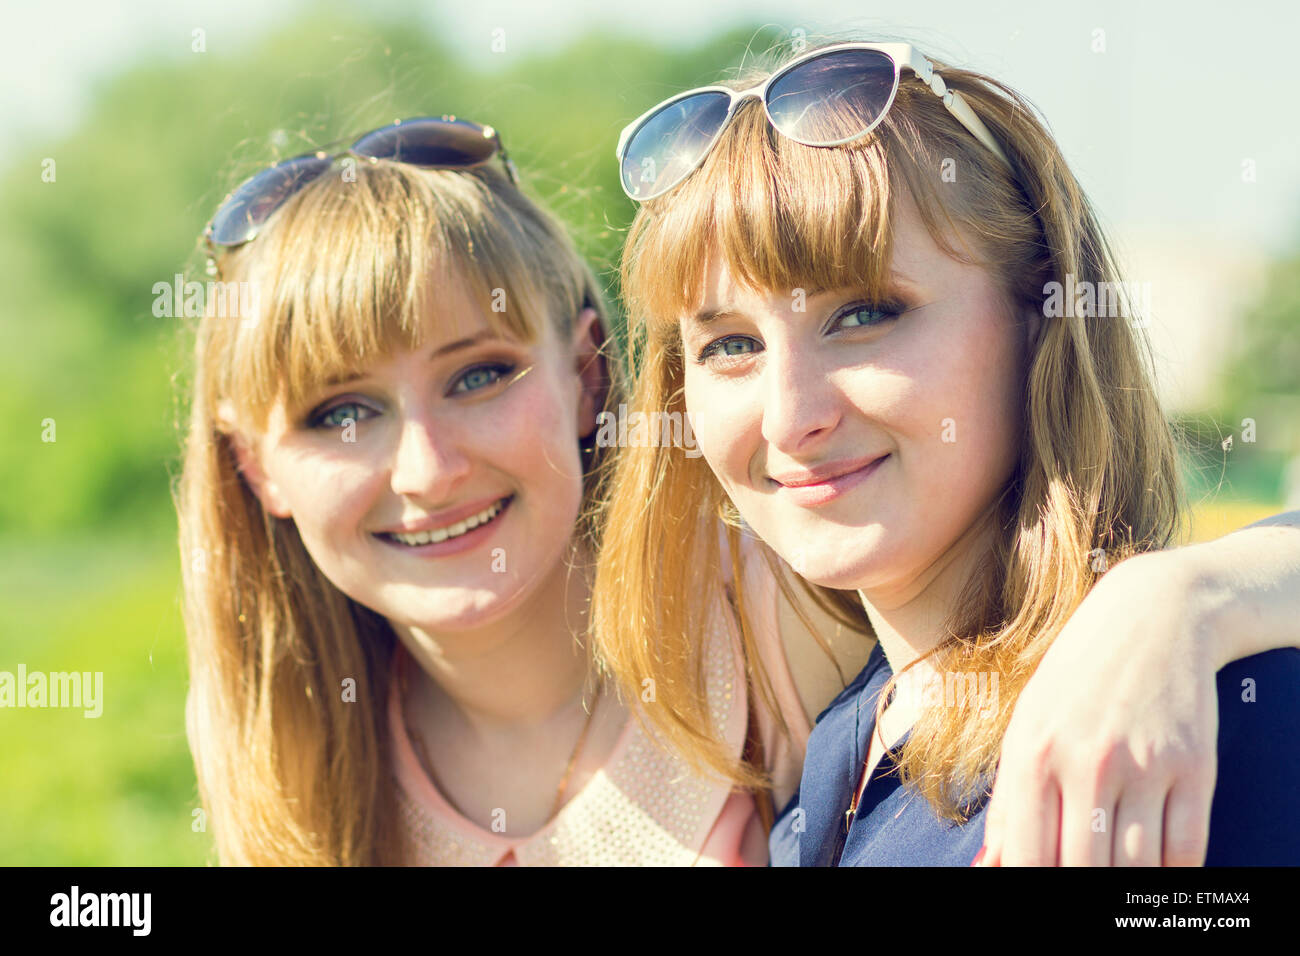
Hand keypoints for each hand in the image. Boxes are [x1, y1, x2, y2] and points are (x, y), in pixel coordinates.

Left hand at [978, 550, 1219, 865]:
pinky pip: (1186, 851)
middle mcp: (1087, 762)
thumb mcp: (1025, 724)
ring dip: (1125, 884)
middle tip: (1081, 874)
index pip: (1029, 857)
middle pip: (1084, 870)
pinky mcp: (1195, 767)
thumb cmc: (1076, 676)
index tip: (1041, 890)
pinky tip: (1154, 865)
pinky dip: (1171, 872)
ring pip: (1136, 869)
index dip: (1033, 886)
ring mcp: (1145, 765)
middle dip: (1080, 887)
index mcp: (1033, 753)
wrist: (1153, 615)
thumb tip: (991, 867)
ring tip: (1114, 870)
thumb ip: (1008, 801)